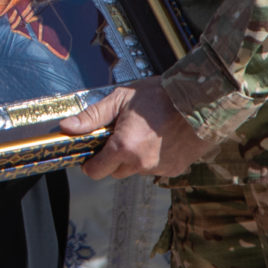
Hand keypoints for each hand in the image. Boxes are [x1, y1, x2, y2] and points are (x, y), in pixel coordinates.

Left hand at [57, 76, 211, 178]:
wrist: (199, 101)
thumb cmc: (159, 96)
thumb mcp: (120, 99)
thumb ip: (92, 117)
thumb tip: (67, 128)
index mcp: (123, 148)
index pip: (95, 171)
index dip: (90, 163)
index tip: (92, 153)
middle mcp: (140, 164)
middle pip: (115, 171)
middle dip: (113, 157)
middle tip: (121, 135)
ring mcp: (159, 169)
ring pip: (136, 170)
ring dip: (135, 157)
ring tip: (144, 132)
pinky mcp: (174, 169)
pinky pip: (156, 168)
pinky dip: (154, 157)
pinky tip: (160, 138)